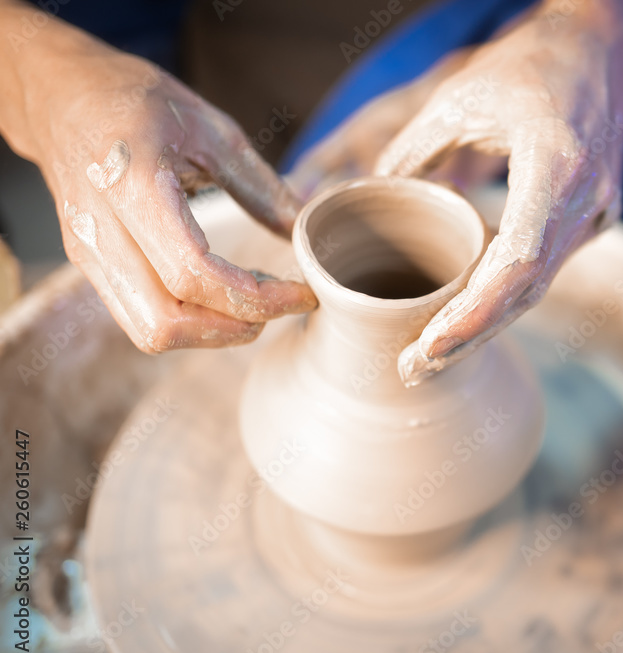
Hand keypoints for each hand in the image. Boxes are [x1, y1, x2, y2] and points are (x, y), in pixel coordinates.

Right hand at [27, 35, 314, 351]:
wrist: (61, 96)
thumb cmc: (136, 102)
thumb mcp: (212, 130)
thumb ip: (262, 187)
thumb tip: (305, 229)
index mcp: (132, 186)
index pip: (193, 273)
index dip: (255, 297)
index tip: (302, 293)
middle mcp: (100, 230)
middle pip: (166, 322)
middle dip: (233, 327)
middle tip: (280, 305)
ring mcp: (89, 254)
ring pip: (149, 331)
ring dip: (212, 331)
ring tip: (254, 303)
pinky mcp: (91, 266)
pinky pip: (140, 317)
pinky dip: (190, 320)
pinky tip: (223, 293)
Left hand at [292, 1, 622, 384]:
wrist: (600, 44)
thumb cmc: (530, 62)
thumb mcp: (459, 98)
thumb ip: (414, 154)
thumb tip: (371, 202)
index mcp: (557, 166)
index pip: (517, 262)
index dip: (473, 313)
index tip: (429, 346)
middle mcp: (587, 200)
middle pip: (526, 292)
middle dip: (469, 336)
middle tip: (413, 369)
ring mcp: (598, 213)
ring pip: (537, 288)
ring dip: (485, 324)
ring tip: (429, 356)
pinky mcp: (593, 217)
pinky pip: (545, 267)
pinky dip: (503, 295)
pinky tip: (464, 315)